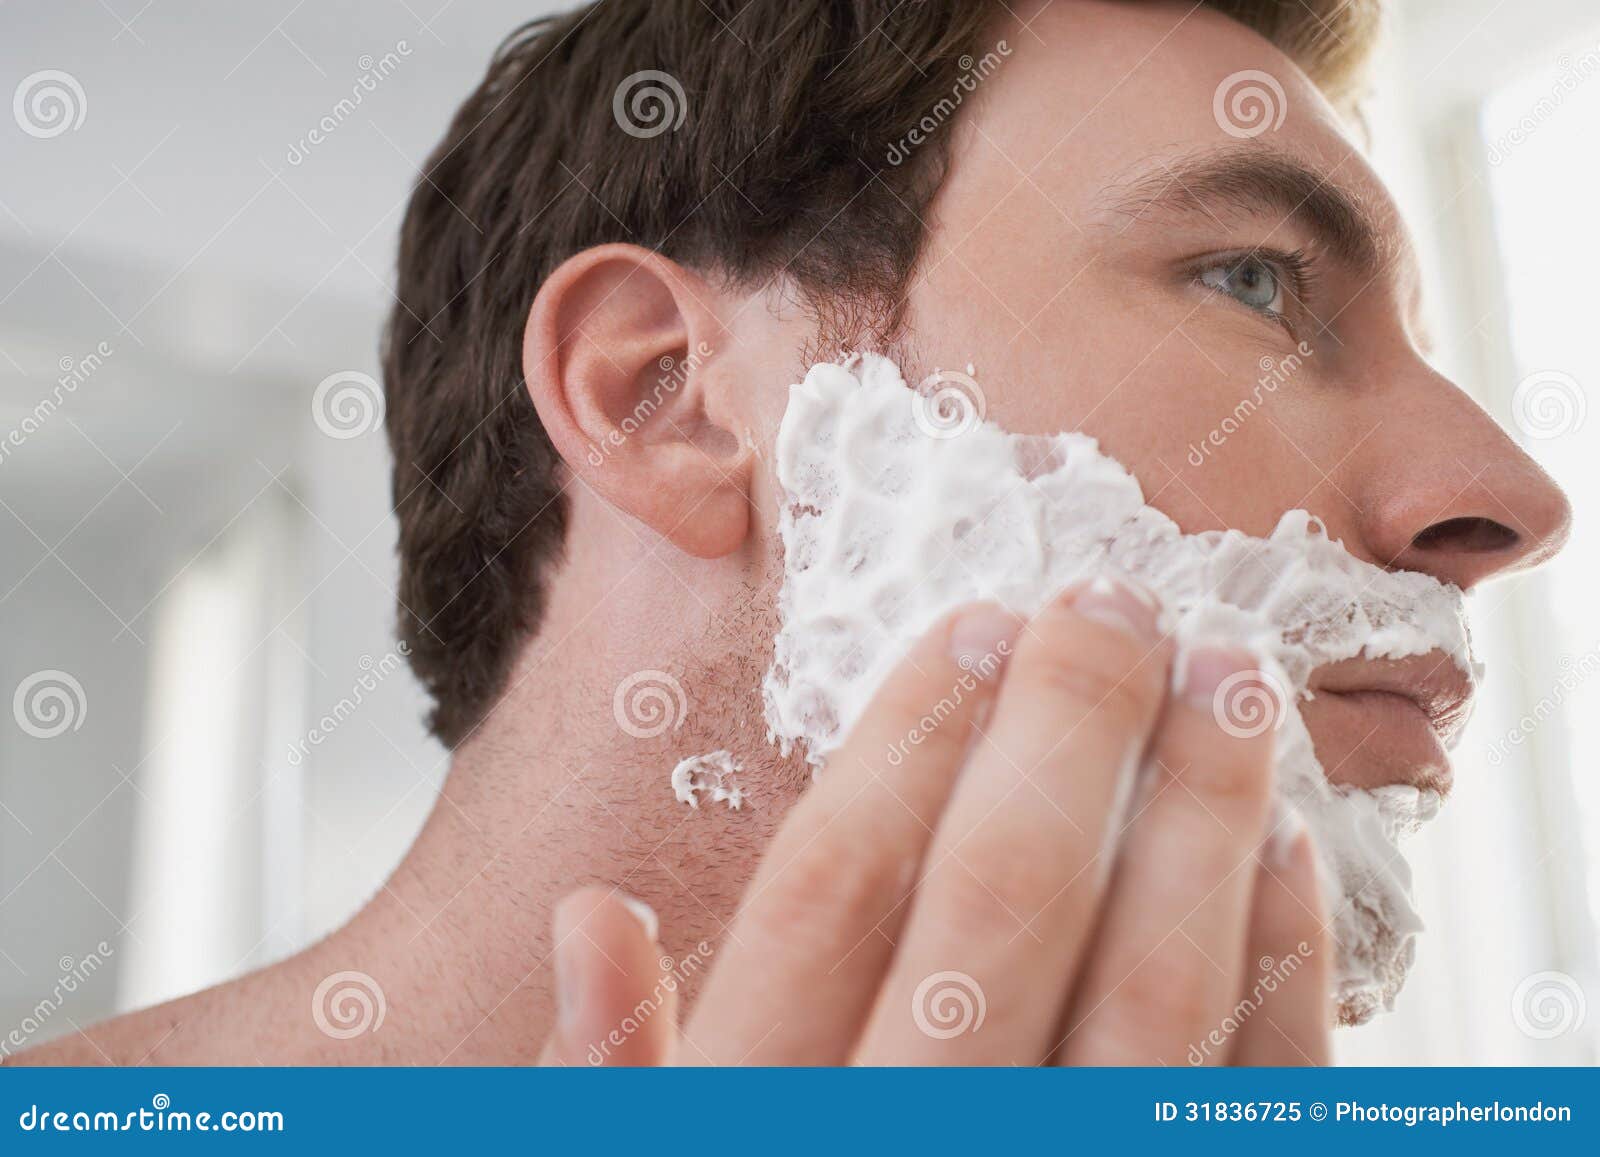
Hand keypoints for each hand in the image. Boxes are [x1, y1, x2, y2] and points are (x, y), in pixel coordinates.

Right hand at [539, 579, 1329, 1064]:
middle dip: (1065, 737)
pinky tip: (1287, 858)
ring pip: (1142, 1001)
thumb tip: (587, 918)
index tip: (970, 628)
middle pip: (997, 910)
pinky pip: (1234, 1110)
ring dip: (1195, 825)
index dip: (906, 745)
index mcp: (750, 1123)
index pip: (836, 896)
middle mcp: (898, 1150)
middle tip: (1116, 602)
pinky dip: (1279, 984)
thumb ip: (602, 1083)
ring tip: (1230, 682)